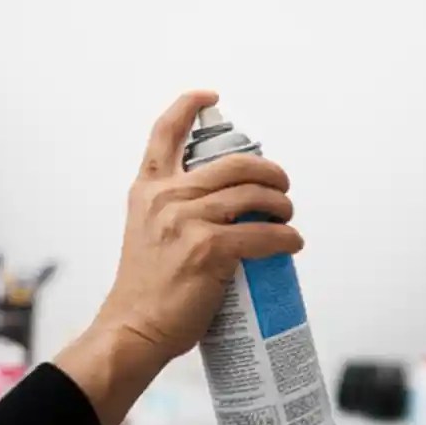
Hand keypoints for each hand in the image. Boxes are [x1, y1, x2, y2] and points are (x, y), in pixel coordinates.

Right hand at [55, 90, 304, 424]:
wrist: (133, 329)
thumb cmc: (146, 288)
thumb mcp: (149, 231)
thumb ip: (177, 208)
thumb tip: (228, 201)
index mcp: (147, 189)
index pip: (164, 134)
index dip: (188, 106)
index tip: (210, 96)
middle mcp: (165, 197)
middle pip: (236, 163)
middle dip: (271, 173)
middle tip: (282, 188)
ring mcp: (187, 221)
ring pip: (256, 196)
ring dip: (283, 206)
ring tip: (287, 218)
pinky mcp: (209, 249)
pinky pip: (265, 234)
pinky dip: (287, 238)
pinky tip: (292, 243)